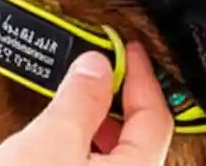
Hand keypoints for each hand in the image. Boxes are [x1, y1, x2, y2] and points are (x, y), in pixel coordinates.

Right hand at [0, 43, 174, 164]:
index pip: (155, 118)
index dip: (141, 76)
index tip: (127, 49)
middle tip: (97, 70)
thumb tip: (98, 67)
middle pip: (139, 140)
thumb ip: (80, 100)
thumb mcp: (50, 142)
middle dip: (119, 100)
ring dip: (97, 124)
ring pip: (114, 159)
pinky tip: (55, 140)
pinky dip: (79, 149)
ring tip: (72, 102)